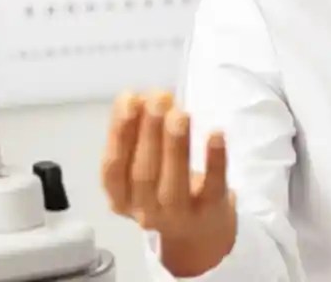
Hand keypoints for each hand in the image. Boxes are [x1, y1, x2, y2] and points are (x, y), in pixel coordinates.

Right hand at [102, 90, 237, 276]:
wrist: (200, 232)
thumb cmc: (165, 188)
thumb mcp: (143, 167)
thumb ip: (136, 134)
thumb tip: (134, 97)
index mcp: (121, 198)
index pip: (114, 169)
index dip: (119, 133)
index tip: (129, 98)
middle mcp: (145, 211)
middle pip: (143, 174)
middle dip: (149, 132)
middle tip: (159, 97)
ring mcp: (179, 216)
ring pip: (173, 183)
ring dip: (175, 146)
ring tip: (180, 113)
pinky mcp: (212, 212)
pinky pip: (213, 186)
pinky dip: (215, 160)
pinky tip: (216, 134)